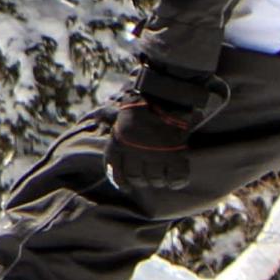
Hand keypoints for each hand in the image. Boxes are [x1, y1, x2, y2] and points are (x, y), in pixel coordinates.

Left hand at [107, 63, 213, 201]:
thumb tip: (102, 126)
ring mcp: (154, 154)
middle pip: (137, 178)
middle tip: (149, 178)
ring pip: (156, 180)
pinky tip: (177, 180)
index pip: (115, 170)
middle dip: (143, 180)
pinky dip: (177, 181)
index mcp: (119, 142)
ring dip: (160, 181)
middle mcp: (134, 151)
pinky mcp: (175, 154)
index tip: (127, 186)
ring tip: (163, 177)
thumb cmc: (143, 104)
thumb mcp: (123, 117)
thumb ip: (118, 132)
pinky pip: (176, 177)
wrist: (164, 93)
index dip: (121, 181)